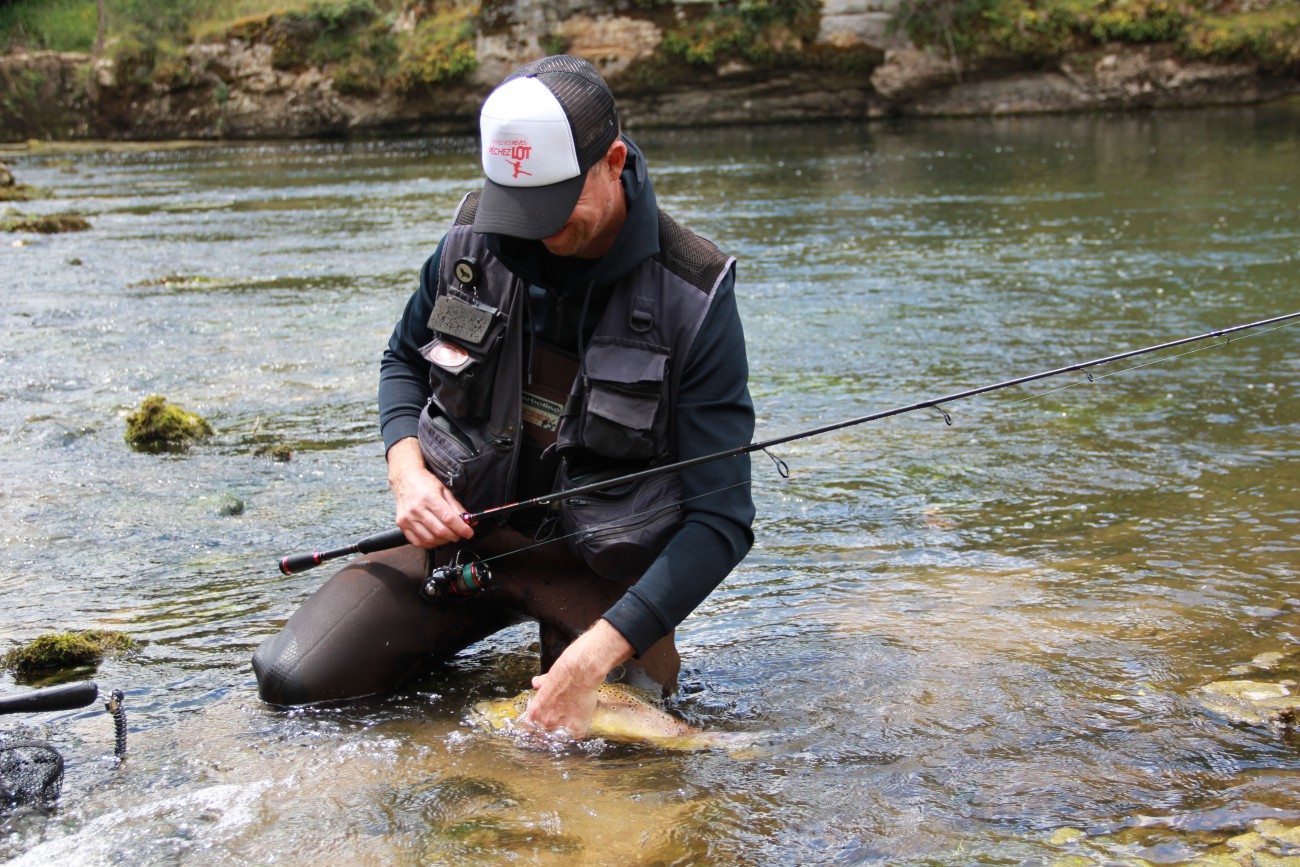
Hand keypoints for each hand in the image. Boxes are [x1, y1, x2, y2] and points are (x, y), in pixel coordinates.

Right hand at [386, 437, 473, 546]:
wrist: (404, 479)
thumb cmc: (425, 483)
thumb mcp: (444, 490)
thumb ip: (457, 507)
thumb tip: (470, 521)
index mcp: (429, 498)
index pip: (448, 518)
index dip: (461, 528)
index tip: (469, 533)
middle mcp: (416, 509)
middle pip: (440, 531)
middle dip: (454, 536)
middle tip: (460, 534)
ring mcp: (407, 518)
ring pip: (429, 539)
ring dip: (443, 541)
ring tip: (448, 535)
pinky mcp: (401, 524)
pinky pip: (417, 541)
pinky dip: (429, 543)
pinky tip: (435, 538)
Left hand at [522, 620, 633, 736]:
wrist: (581, 670)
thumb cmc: (564, 670)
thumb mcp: (547, 678)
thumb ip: (541, 685)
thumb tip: (536, 683)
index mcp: (535, 711)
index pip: (530, 730)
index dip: (537, 729)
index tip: (542, 728)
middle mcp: (545, 722)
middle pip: (545, 738)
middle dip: (551, 733)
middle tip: (560, 725)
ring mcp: (561, 727)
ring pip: (561, 739)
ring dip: (565, 733)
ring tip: (571, 723)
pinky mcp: (577, 729)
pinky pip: (576, 736)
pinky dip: (579, 730)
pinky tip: (581, 721)